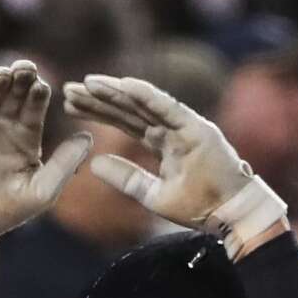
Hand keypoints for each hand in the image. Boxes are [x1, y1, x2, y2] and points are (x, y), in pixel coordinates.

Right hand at [0, 60, 92, 234]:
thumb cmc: (4, 211)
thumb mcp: (40, 192)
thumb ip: (63, 166)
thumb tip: (87, 138)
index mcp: (24, 133)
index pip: (33, 104)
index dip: (37, 94)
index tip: (42, 88)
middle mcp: (0, 122)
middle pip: (11, 91)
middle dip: (18, 78)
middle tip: (26, 69)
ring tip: (2, 74)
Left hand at [62, 74, 286, 254]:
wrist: (228, 214)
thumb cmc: (197, 207)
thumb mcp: (152, 195)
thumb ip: (126, 178)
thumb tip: (94, 163)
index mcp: (162, 142)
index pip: (124, 122)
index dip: (98, 113)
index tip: (70, 106)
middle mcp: (171, 128)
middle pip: (129, 109)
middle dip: (99, 99)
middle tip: (69, 89)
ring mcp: (184, 125)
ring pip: (143, 104)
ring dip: (116, 92)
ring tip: (87, 83)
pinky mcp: (196, 127)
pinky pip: (168, 107)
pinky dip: (146, 95)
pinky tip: (123, 85)